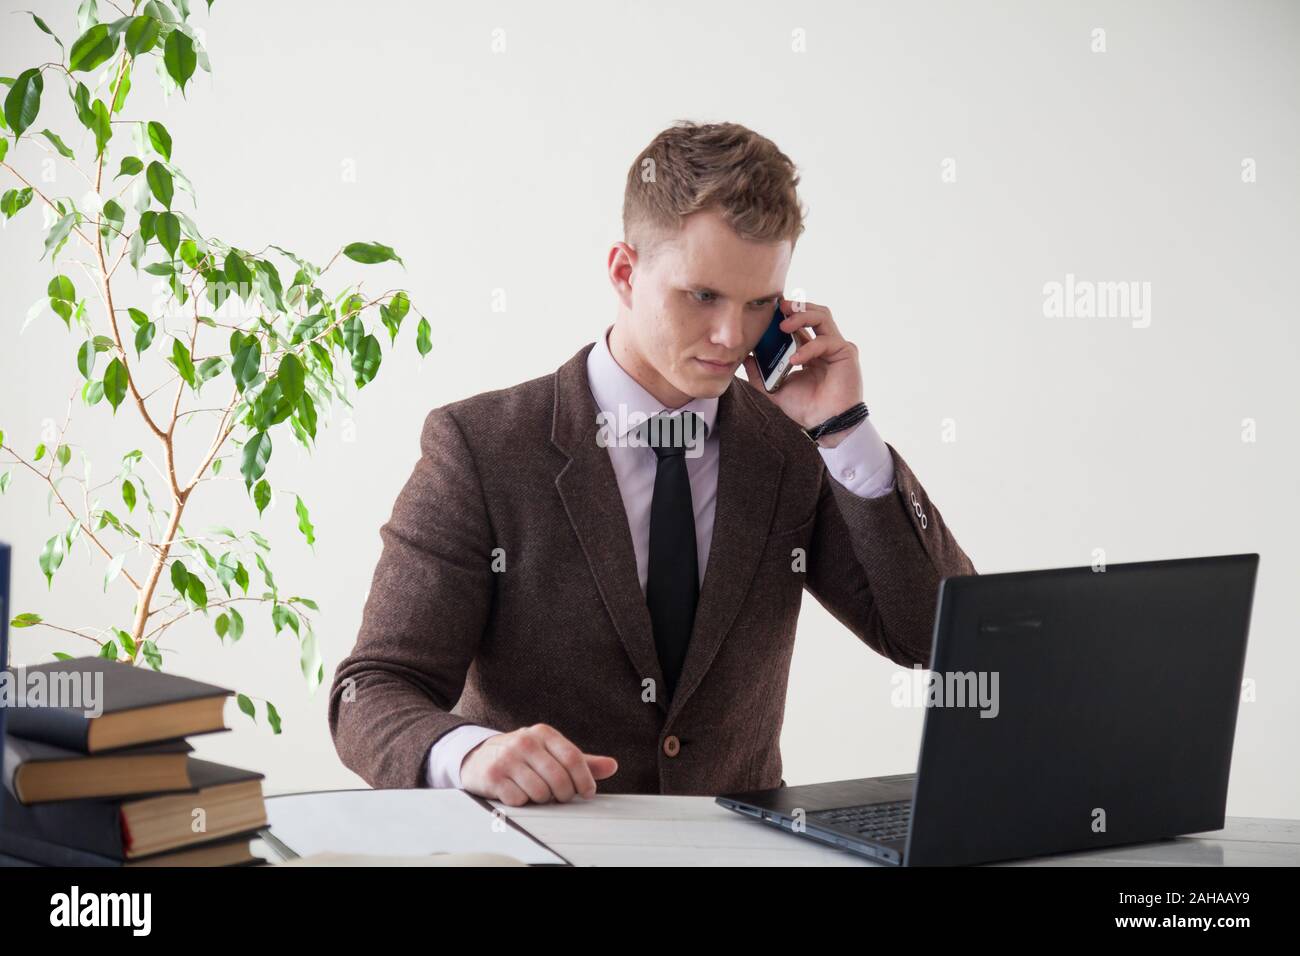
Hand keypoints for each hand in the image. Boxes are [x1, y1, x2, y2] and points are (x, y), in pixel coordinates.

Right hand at [459, 723, 618, 805]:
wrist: (478, 757)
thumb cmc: (522, 757)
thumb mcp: (550, 752)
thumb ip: (580, 761)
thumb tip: (612, 766)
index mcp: (543, 733)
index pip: (573, 758)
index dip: (585, 779)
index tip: (588, 792)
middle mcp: (525, 742)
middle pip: (559, 779)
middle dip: (564, 794)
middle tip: (560, 795)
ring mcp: (507, 758)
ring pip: (540, 792)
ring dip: (543, 799)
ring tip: (537, 792)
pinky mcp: (492, 776)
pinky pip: (520, 800)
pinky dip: (523, 802)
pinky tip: (518, 792)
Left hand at [743, 297, 862, 443]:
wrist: (825, 424)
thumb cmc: (806, 408)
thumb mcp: (775, 389)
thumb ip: (759, 374)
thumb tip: (743, 358)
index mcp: (810, 350)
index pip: (799, 324)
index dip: (786, 315)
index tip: (769, 310)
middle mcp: (825, 345)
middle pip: (813, 313)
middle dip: (795, 307)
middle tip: (778, 307)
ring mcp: (836, 347)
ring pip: (822, 317)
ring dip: (802, 316)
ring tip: (783, 326)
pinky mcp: (846, 352)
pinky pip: (825, 341)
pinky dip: (808, 347)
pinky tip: (795, 359)